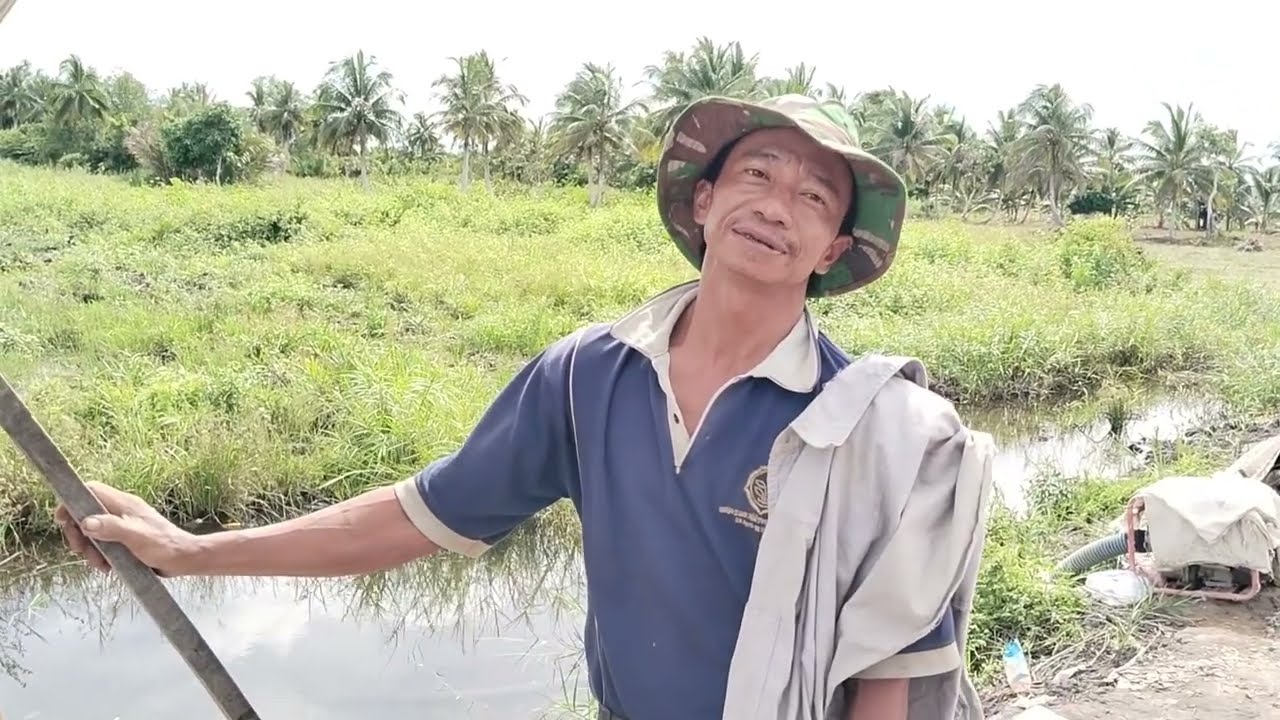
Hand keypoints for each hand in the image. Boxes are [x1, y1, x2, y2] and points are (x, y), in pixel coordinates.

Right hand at [55, 481, 198, 576]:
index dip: (72, 502)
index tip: (63, 521)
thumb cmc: (164, 546)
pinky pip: (102, 543)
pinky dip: (100, 555)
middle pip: (85, 513)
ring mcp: (122, 524)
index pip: (89, 491)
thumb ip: (111, 528)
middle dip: (78, 533)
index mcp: (123, 504)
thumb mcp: (135, 537)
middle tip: (81, 551)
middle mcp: (120, 511)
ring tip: (99, 564)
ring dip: (89, 549)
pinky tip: (107, 566)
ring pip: (92, 532)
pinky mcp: (124, 539)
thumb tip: (86, 522)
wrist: (184, 559)